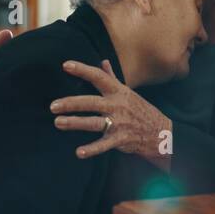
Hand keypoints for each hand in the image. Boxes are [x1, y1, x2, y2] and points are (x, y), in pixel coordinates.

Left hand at [51, 60, 172, 167]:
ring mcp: (119, 123)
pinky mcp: (121, 139)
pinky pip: (104, 145)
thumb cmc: (140, 110)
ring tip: (58, 122)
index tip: (65, 65)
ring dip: (75, 123)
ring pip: (94, 122)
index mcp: (118, 91)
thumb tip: (103, 61)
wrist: (161, 132)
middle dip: (71, 103)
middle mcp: (117, 105)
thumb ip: (112, 78)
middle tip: (53, 106)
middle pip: (91, 102)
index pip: (98, 77)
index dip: (82, 70)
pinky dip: (91, 149)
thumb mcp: (128, 92)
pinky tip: (79, 152)